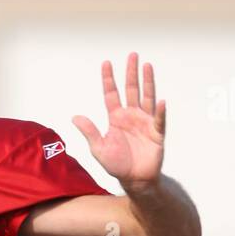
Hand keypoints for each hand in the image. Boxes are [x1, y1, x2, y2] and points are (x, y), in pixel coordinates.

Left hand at [73, 54, 165, 190]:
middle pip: (131, 89)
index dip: (109, 79)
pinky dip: (159, 111)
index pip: (111, 94)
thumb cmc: (117, 164)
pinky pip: (159, 120)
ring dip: (147, 82)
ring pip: (147, 97)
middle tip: (132, 55)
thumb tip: (74, 117)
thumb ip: (89, 131)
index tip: (106, 63)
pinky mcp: (157, 132)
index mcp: (116, 118)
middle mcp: (131, 116)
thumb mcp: (98, 148)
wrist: (134, 180)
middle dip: (131, 72)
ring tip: (147, 66)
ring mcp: (145, 122)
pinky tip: (160, 101)